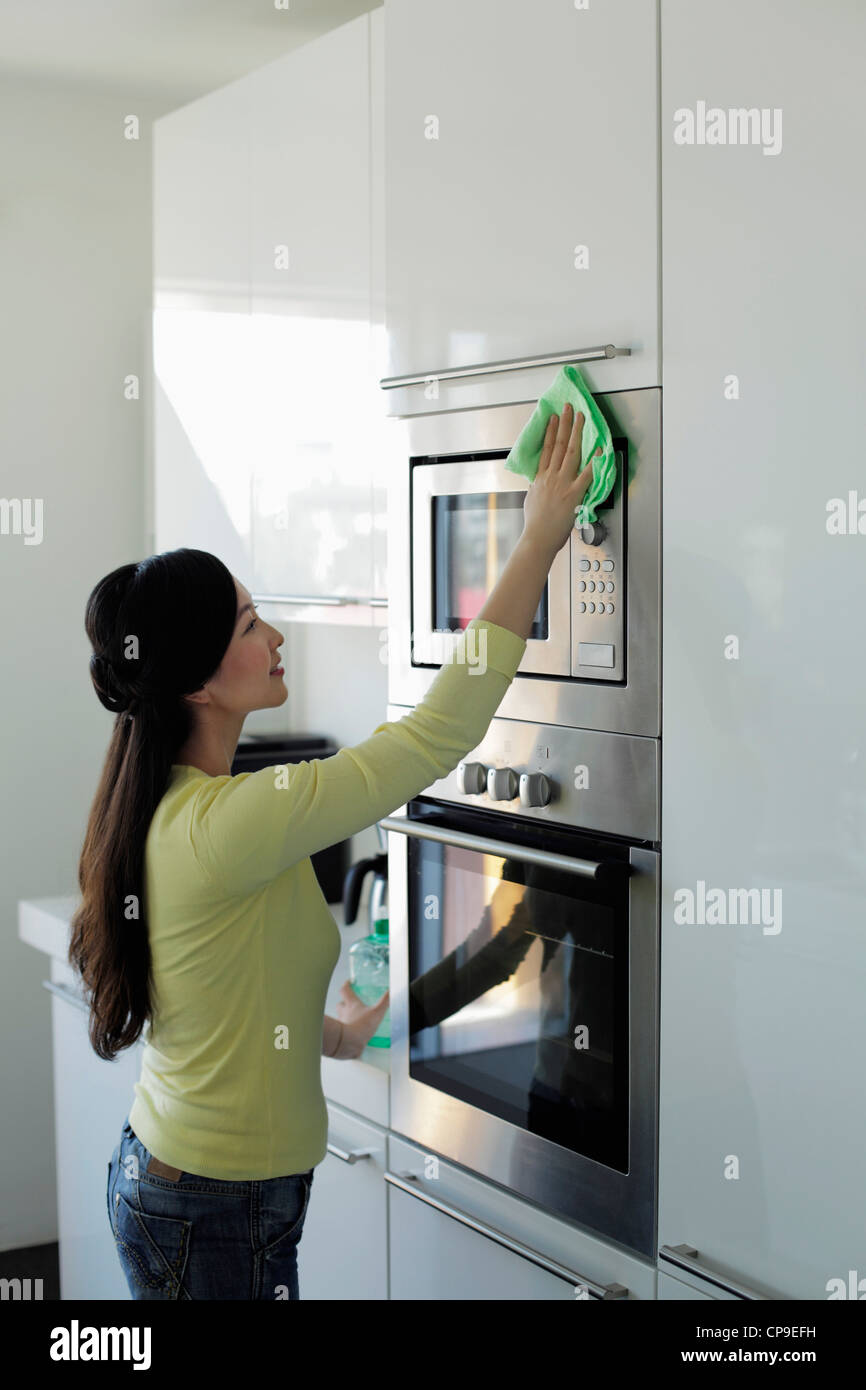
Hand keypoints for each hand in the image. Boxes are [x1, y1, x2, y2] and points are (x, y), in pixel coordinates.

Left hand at [336, 980, 389, 1056]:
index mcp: (352, 1004)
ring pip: (341, 1016)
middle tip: (351, 1002)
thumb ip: (385, 1001)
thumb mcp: (377, 1012)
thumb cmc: (361, 1026)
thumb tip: (390, 991)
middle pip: (341, 1004)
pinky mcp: (342, 1035)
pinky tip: (355, 1033)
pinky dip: (348, 1029)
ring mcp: (342, 1023)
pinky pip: (344, 1030)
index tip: (350, 982)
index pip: (345, 990)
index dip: (347, 985)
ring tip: (355, 1019)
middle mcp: (344, 1012)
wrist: (349, 1043)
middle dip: (345, 1002)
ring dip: (346, 1016)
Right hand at [522, 403, 600, 555]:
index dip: (550, 431)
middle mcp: (550, 477)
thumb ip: (536, 487)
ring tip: (581, 419)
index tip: (554, 418)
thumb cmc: (535, 524)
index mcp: (540, 478)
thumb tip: (538, 481)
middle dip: (564, 424)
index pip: (546, 449)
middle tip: (569, 408)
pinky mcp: (573, 494)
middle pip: (558, 444)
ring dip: (576, 433)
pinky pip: (586, 475)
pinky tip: (599, 450)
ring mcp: (562, 484)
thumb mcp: (531, 499)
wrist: (537, 538)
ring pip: (570, 453)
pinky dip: (593, 462)